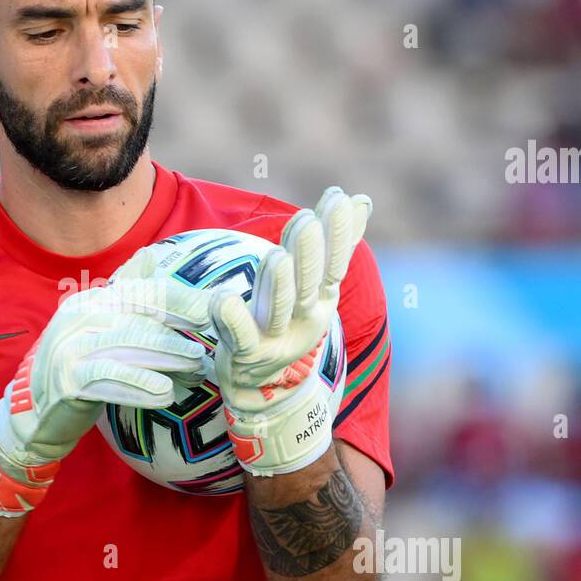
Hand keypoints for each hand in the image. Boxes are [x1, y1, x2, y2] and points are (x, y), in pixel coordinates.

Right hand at [0, 279, 211, 516]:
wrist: (33, 414)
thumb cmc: (79, 371)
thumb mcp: (100, 330)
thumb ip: (128, 303)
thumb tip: (157, 264)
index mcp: (90, 301)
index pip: (143, 292)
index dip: (180, 301)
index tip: (211, 312)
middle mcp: (79, 318)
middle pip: (140, 318)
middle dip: (178, 331)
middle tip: (208, 346)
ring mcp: (71, 348)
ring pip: (130, 347)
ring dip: (168, 358)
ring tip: (195, 367)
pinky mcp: (68, 380)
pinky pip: (113, 380)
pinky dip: (142, 387)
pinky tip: (166, 394)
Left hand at [211, 187, 371, 475]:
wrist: (262, 382)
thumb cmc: (288, 320)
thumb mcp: (317, 284)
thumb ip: (336, 243)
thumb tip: (360, 199)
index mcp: (321, 297)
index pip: (334, 262)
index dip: (338, 233)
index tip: (337, 198)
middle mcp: (304, 317)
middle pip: (308, 284)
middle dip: (309, 253)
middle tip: (307, 220)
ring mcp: (275, 338)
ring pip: (278, 309)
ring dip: (278, 285)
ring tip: (277, 257)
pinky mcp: (245, 354)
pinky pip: (239, 337)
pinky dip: (230, 320)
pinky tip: (220, 299)